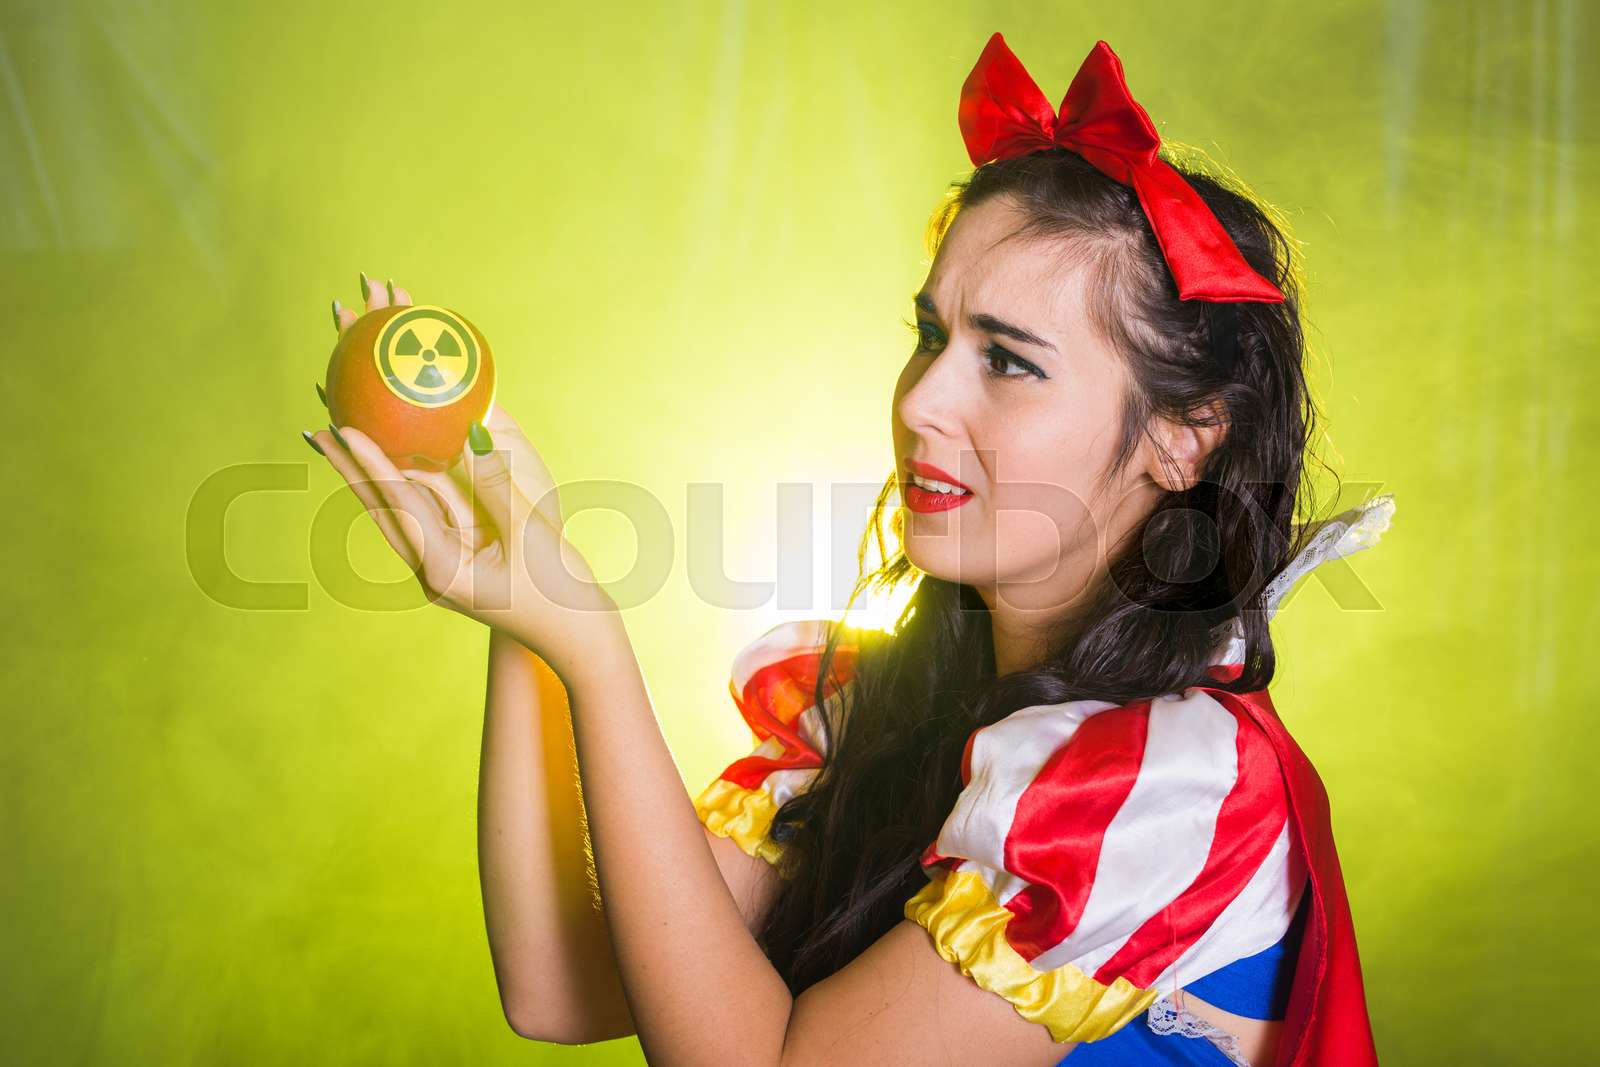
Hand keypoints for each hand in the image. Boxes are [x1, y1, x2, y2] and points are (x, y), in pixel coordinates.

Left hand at [309, 274, 614, 667]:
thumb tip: (472, 430)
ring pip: (404, 508)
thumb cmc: (559, 596)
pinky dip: (416, 481)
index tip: (340, 429)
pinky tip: (401, 455)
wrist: (579, 639)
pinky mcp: (461, 557)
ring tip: (345, 432)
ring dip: (377, 471)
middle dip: (350, 468)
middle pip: (382, 508)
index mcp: (442, 570)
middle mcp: (432, 569)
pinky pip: (434, 511)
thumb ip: (497, 482)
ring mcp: (444, 564)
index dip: (369, 464)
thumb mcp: (528, 533)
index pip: (399, 507)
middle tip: (316, 427)